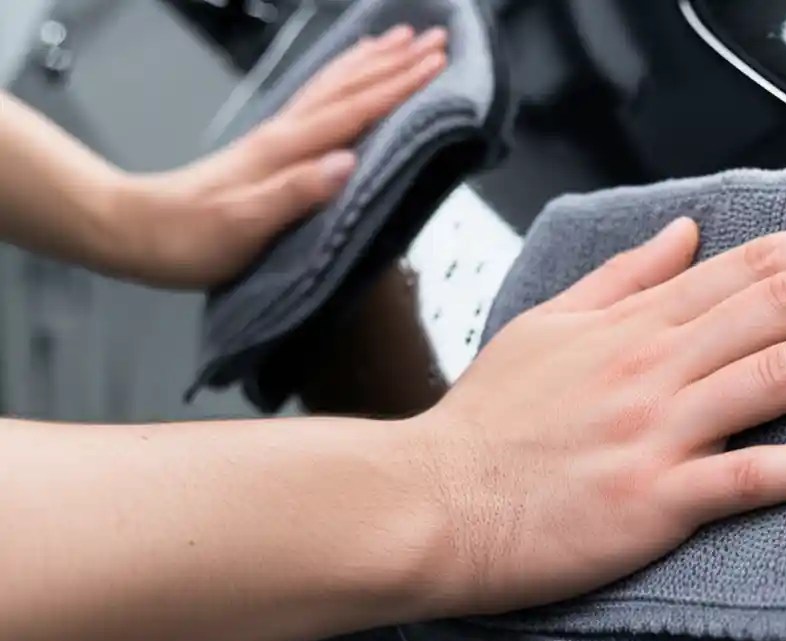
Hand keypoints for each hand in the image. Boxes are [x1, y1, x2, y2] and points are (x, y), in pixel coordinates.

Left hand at [111, 24, 447, 287]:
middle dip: (393, 63)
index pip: (352, 111)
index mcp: (286, 151)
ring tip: (401, 40)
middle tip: (436, 40)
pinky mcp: (268, 148)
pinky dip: (339, 80)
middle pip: (346, 87)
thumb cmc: (190, 239)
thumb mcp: (244, 225)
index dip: (396, 86)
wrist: (135, 230)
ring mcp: (275, 137)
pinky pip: (316, 100)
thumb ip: (295, 193)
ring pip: (331, 87)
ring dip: (370, 62)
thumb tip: (347, 162)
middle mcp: (283, 134)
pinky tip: (349, 77)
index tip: (435, 64)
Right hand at [405, 210, 785, 615]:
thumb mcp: (547, 324)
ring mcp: (655, 432)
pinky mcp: (652, 501)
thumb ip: (622, 276)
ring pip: (777, 373)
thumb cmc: (485, 424)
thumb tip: (682, 231)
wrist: (428, 503)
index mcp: (631, 324)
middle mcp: (652, 366)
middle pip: (779, 302)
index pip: (747, 264)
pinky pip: (748, 476)